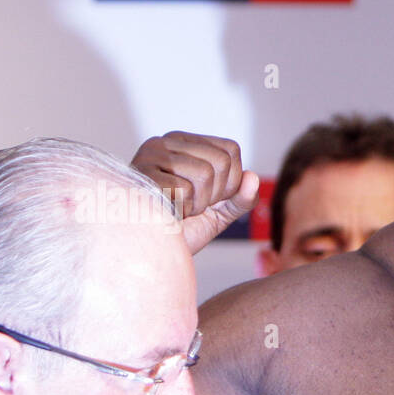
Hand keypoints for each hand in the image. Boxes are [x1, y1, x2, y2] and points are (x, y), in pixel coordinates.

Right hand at [131, 131, 258, 253]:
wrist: (148, 253)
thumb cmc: (180, 230)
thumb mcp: (219, 214)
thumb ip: (241, 198)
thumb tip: (253, 177)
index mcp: (186, 144)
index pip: (230, 150)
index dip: (230, 183)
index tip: (208, 198)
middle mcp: (166, 142)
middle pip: (221, 161)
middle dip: (214, 195)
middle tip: (191, 206)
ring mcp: (150, 154)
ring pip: (205, 173)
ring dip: (197, 204)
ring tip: (178, 209)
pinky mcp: (140, 173)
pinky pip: (184, 189)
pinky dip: (181, 209)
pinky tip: (165, 211)